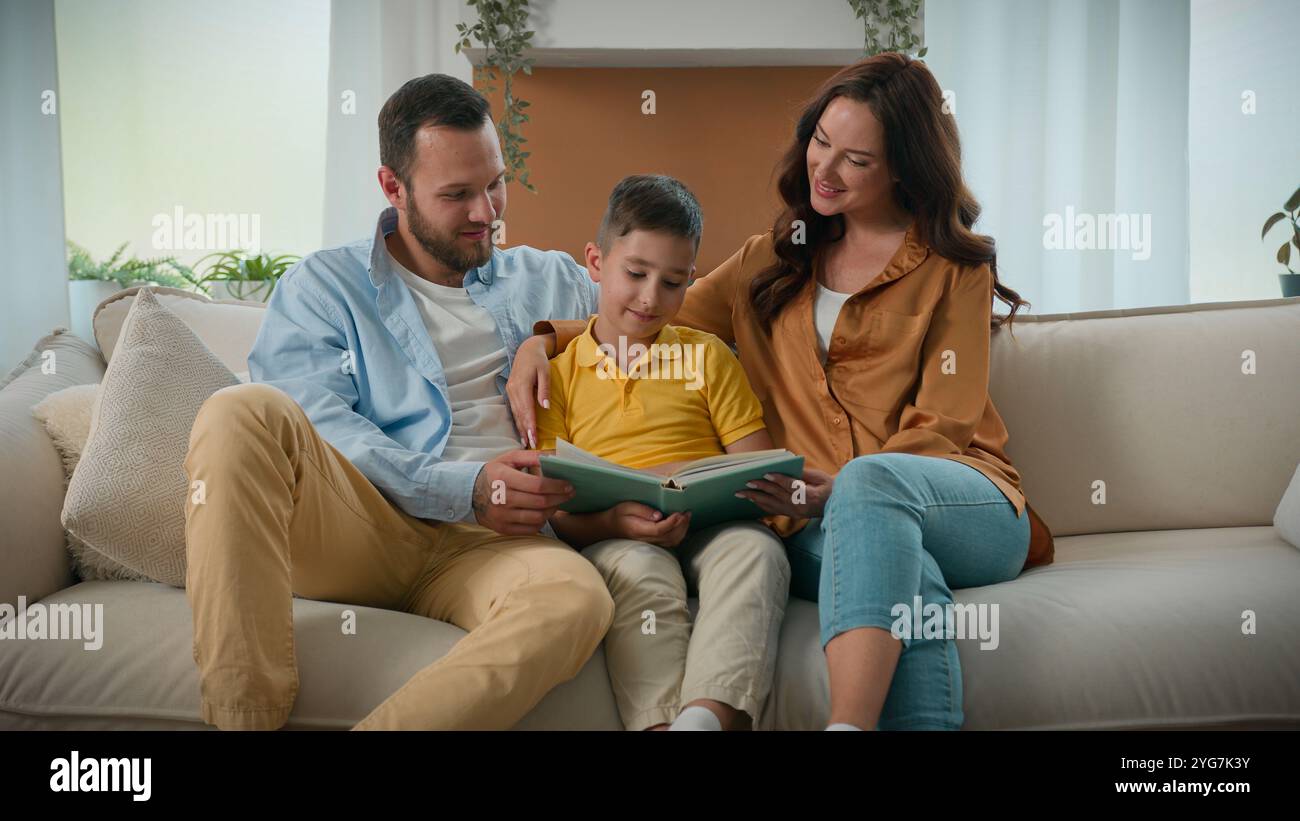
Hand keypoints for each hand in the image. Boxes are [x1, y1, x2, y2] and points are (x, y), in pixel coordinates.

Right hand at [472, 449, 573, 535]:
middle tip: (569, 493)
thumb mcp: (509, 458)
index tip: (569, 484)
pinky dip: (541, 521)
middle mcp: (502, 499)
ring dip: (552, 510)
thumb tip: (556, 456)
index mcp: (504, 478)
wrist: (469, 493)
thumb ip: (532, 456)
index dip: (557, 486)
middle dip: (560, 498)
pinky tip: (544, 512)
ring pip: (538, 517)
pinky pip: (530, 529)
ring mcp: (503, 516)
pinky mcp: (504, 529)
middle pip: (540, 502)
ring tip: (557, 502)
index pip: (537, 485)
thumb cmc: (494, 473)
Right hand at [505, 333, 554, 448]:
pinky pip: (514, 410)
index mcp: (522, 385)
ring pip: (515, 414)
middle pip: (520, 414)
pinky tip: (521, 430)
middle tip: (531, 445)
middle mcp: (513, 390)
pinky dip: (518, 421)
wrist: (526, 350)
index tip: (534, 438)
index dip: (531, 424)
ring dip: (521, 428)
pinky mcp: (510, 392)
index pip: (527, 409)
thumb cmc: (538, 360)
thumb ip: (544, 389)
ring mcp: (510, 391)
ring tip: (526, 442)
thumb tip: (545, 407)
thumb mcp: (545, 372)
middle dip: (526, 430)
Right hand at [604, 502, 691, 548]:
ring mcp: (651, 543)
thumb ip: (643, 510)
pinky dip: (679, 534)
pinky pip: (670, 542)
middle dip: (682, 525)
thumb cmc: (619, 515)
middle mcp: (646, 539)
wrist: (610, 528)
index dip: (672, 522)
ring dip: (682, 530)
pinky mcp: (654, 543)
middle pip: (669, 537)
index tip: (679, 513)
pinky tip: (681, 524)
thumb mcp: (628, 507)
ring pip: (672, 541)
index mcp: (639, 530)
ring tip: (687, 517)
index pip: (660, 529)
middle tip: (687, 513)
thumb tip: (659, 515)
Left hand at [734, 467, 834, 518]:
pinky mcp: (791, 515)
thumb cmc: (830, 487)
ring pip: (772, 505)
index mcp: (810, 495)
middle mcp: (800, 506)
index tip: (766, 474)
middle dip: (761, 488)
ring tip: (742, 493)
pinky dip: (761, 505)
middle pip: (777, 495)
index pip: (792, 486)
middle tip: (747, 483)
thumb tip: (787, 468)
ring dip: (756, 498)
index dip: (779, 480)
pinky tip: (752, 500)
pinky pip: (773, 510)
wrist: (836, 504)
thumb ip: (805, 474)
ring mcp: (794, 512)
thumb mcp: (822, 477)